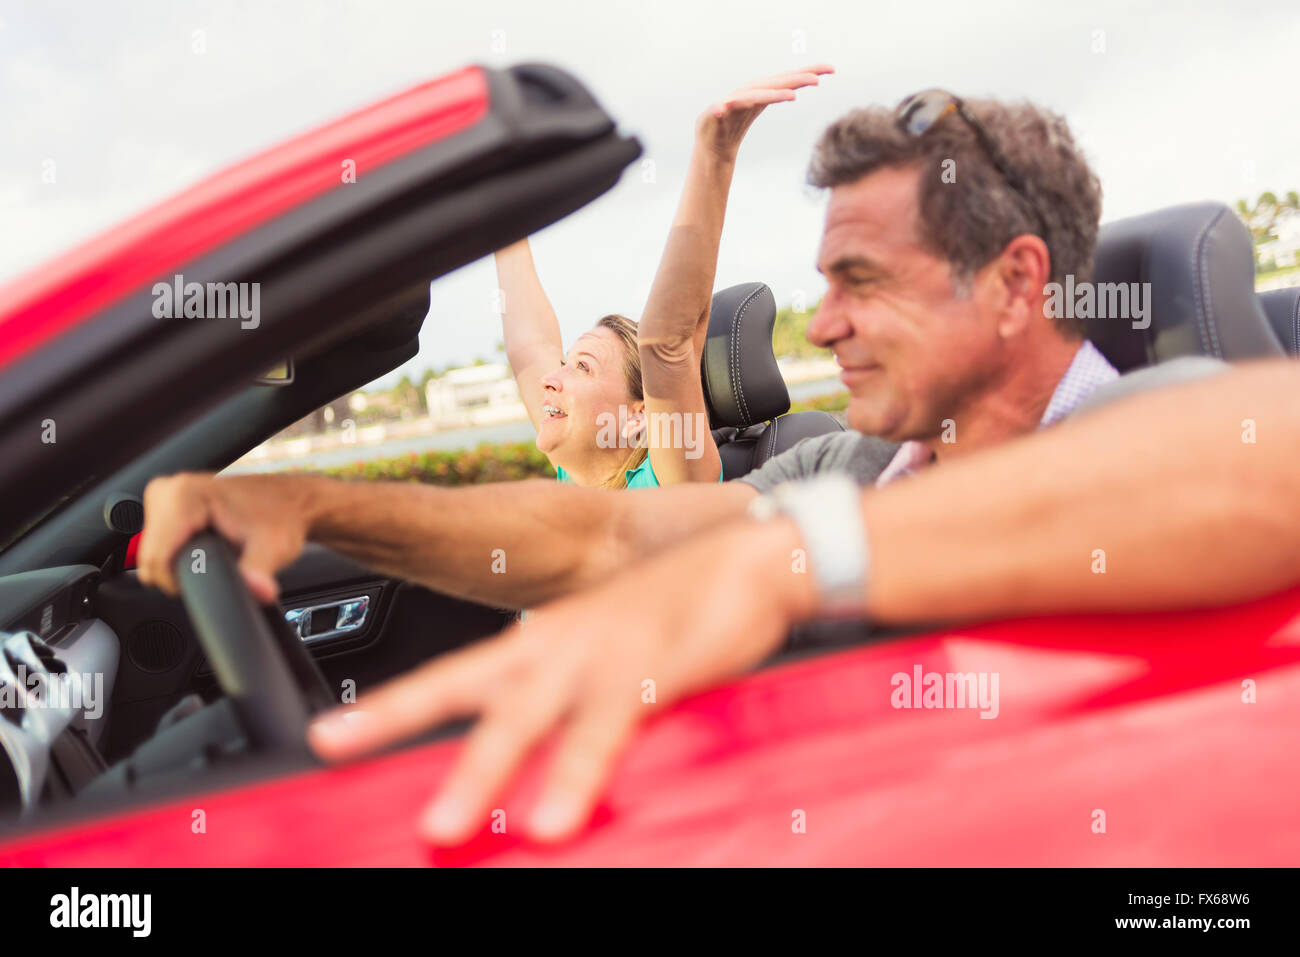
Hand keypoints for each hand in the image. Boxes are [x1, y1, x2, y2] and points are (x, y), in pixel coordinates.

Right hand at [138, 473, 318, 602]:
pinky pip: (158, 543)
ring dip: (180, 563)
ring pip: (152, 552)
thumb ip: (259, 573)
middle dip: (181, 572)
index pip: (156, 557)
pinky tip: (206, 545)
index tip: (211, 577)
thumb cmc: (282, 517)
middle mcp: (168, 489)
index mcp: (183, 495)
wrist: (291, 500)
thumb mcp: (274, 548)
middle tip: (220, 562)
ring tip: (216, 550)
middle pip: (150, 557)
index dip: (179, 581)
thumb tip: (258, 592)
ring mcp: (165, 493)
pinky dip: (178, 553)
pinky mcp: (166, 502)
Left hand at [307, 515, 815, 844]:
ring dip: (484, 773)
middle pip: (468, 692)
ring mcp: (601, 655)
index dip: (388, 707)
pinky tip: (558, 816)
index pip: (449, 674)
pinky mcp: (652, 668)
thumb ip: (563, 700)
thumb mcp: (602, 655)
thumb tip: (527, 757)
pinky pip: (607, 730)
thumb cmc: (671, 612)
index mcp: (540, 641)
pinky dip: (577, 776)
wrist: (748, 560)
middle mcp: (557, 644)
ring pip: (529, 718)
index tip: (330, 739)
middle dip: (404, 730)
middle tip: (344, 760)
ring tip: (448, 827)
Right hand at [696, 65, 833, 161]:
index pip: (785, 80)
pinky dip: (721, 109)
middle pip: (773, 84)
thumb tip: (797, 85)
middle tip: (817, 80)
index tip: (831, 69)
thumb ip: (774, 95)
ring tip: (791, 96)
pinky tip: (722, 108)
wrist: (712, 144)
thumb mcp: (757, 108)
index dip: (806, 73)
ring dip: (770, 95)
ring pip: (753, 98)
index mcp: (759, 91)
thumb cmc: (735, 124)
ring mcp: (730, 103)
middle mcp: (746, 93)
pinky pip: (720, 111)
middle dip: (794, 81)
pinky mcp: (714, 115)